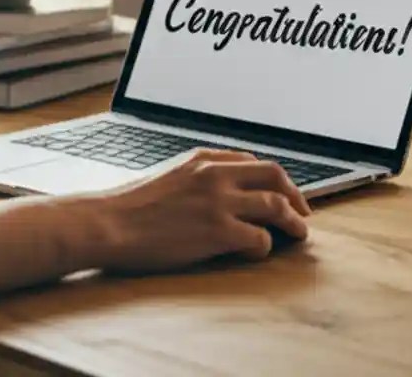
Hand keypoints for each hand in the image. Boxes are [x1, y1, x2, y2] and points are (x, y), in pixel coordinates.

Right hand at [98, 149, 311, 272]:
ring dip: (293, 222)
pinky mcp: (218, 231)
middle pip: (275, 176)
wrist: (109, 223)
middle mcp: (215, 175)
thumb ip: (197, 178)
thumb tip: (221, 192)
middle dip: (295, 195)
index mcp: (203, 159)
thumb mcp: (168, 177)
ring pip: (276, 205)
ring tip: (298, 235)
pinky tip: (256, 252)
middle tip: (302, 213)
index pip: (253, 162)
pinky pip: (260, 238)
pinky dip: (265, 246)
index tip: (282, 193)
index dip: (274, 179)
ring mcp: (219, 202)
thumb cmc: (130, 207)